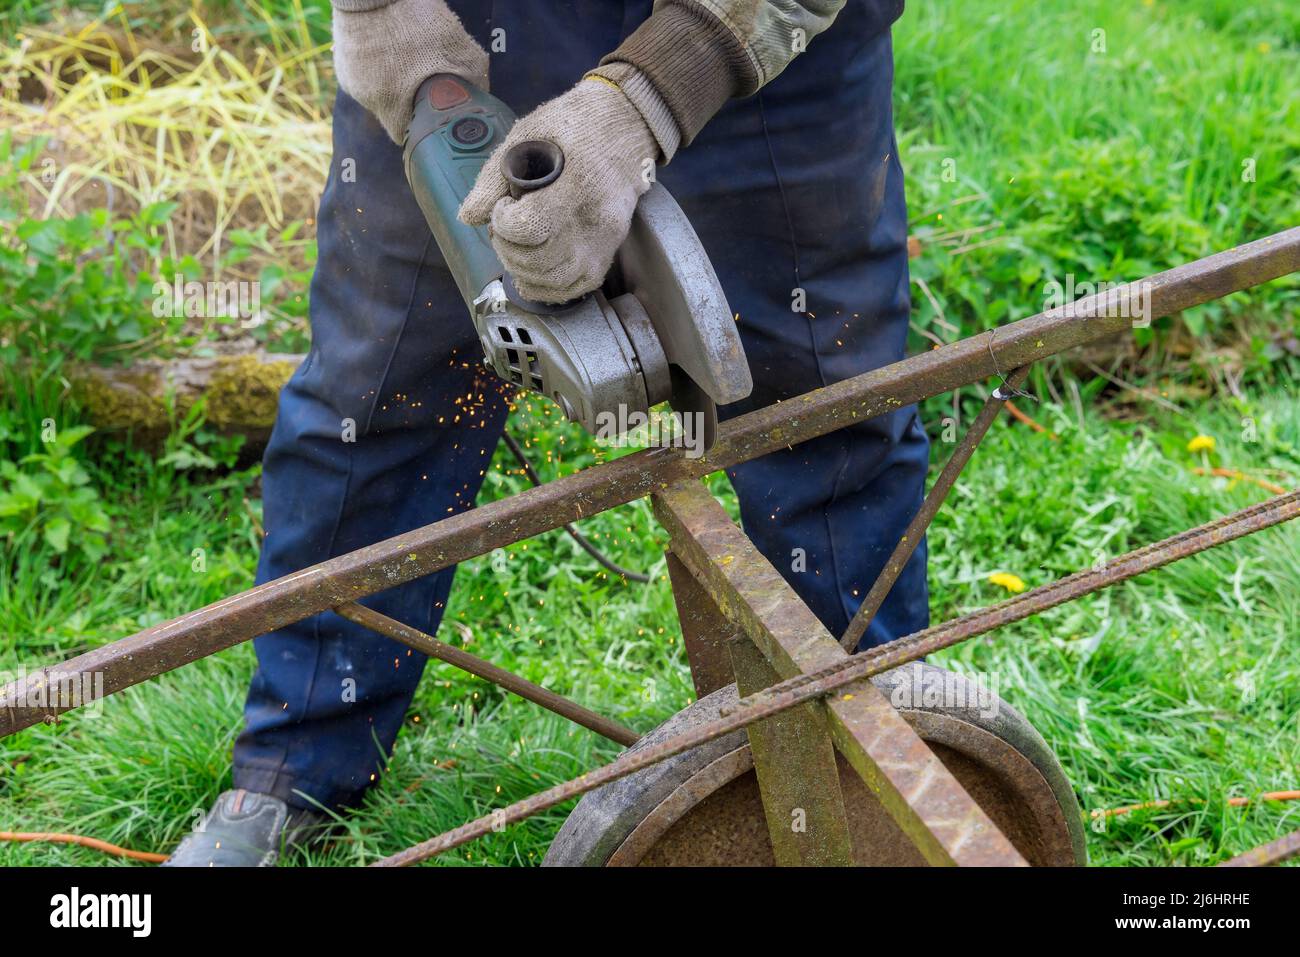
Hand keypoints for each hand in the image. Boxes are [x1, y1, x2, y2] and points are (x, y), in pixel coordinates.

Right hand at [332, 0, 488, 143]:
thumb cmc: (417, 19)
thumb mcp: (459, 50)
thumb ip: (475, 81)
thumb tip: (482, 100)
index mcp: (391, 105)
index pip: (405, 138)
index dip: (421, 132)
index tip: (432, 122)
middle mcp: (367, 98)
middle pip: (392, 116)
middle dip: (410, 105)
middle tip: (426, 86)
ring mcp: (351, 80)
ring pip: (378, 96)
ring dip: (394, 86)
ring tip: (408, 64)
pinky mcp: (343, 62)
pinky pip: (365, 76)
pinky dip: (379, 70)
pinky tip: (391, 52)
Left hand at [459, 78, 659, 303]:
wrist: (626, 128)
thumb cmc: (574, 125)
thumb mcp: (528, 133)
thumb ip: (495, 176)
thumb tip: (469, 217)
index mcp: (578, 185)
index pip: (530, 227)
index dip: (504, 223)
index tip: (503, 207)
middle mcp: (595, 220)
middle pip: (539, 260)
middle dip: (507, 249)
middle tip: (504, 228)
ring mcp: (605, 240)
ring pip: (555, 280)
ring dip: (523, 269)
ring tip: (516, 246)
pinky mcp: (609, 251)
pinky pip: (577, 287)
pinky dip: (548, 287)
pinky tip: (531, 271)